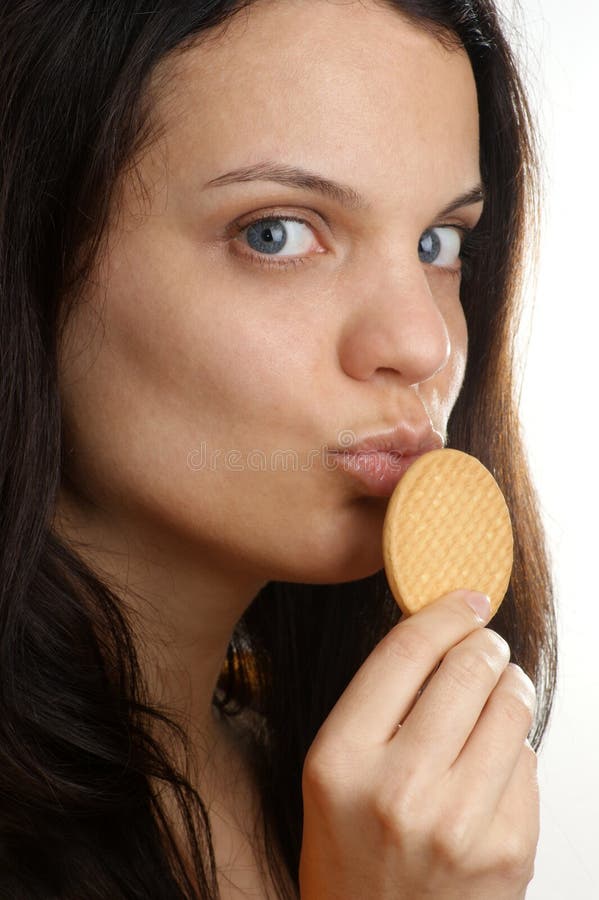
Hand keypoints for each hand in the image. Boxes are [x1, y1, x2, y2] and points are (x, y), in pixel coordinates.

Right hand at [299, 590, 538, 899]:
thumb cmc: (353, 847)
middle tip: (486, 644)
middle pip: (468, 669)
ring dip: (511, 685)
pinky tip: (492, 763)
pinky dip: (516, 748)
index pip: (406, 652)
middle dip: (485, 644)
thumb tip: (448, 632)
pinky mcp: (509, 851)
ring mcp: (460, 825)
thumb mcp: (333, 771)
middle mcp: (399, 790)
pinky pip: (528, 761)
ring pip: (512, 708)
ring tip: (500, 690)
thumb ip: (379, 702)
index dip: (444, 612)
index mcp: (341, 760)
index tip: (465, 599)